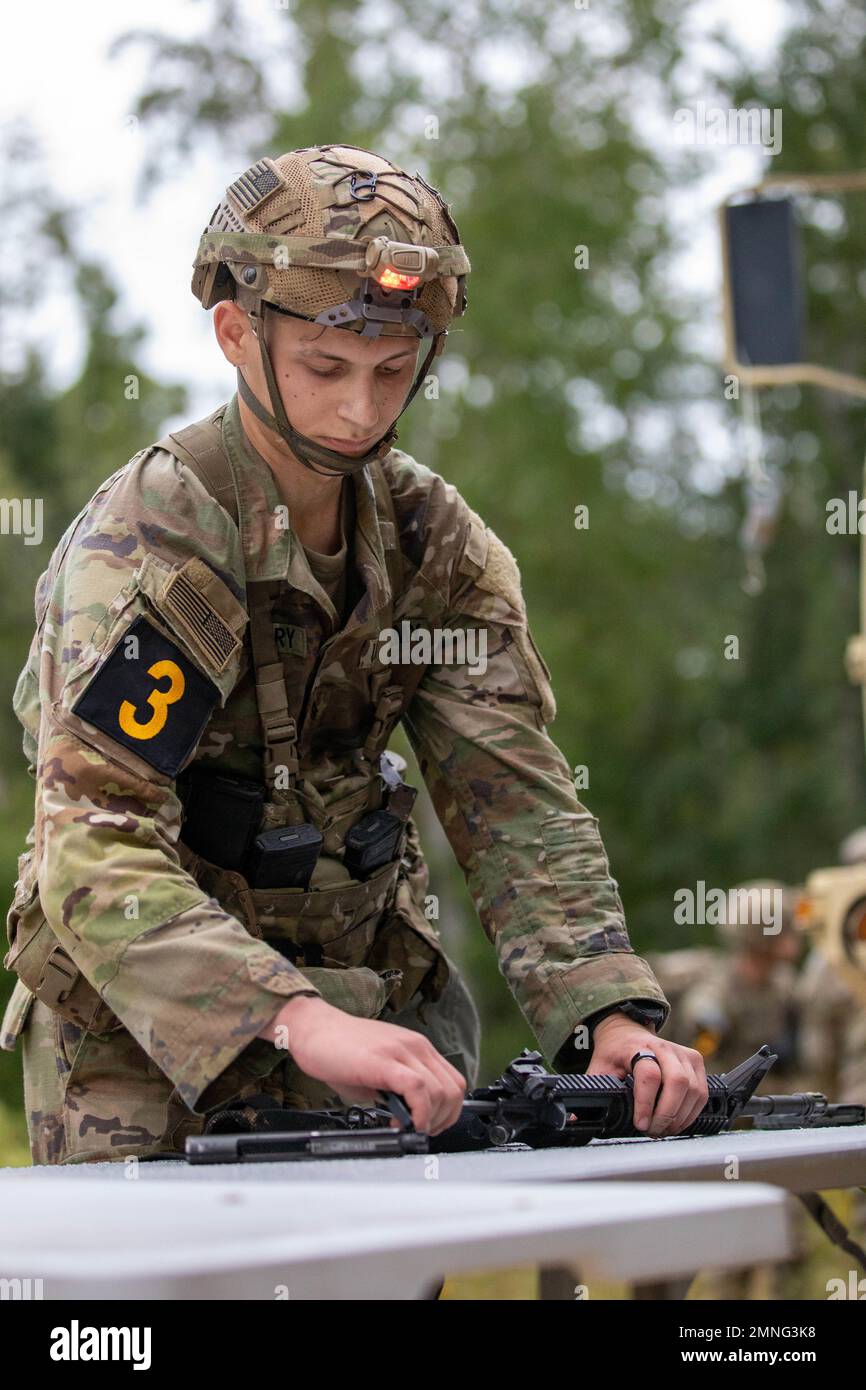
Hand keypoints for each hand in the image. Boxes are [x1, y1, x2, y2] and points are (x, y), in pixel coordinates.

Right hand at [259, 995, 465, 1135]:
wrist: (313, 1028)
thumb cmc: (339, 1050)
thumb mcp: (376, 1072)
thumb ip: (397, 1091)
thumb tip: (408, 1117)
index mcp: (417, 1048)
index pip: (454, 1082)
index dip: (449, 1112)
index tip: (431, 1126)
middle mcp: (415, 1046)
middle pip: (453, 1090)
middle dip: (442, 1121)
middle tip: (420, 1132)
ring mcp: (401, 1051)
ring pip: (440, 1091)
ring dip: (430, 1120)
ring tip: (408, 1129)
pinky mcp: (384, 1060)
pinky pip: (417, 1089)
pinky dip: (418, 1113)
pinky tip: (403, 1124)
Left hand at [587, 1011, 707, 1135]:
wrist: (627, 1031)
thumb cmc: (614, 1053)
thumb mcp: (598, 1068)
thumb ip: (591, 1092)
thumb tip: (574, 1119)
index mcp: (636, 1047)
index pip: (649, 1074)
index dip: (646, 1102)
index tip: (641, 1123)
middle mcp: (664, 1047)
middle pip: (677, 1082)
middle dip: (667, 1113)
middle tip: (653, 1130)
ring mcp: (682, 1053)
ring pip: (693, 1089)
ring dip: (680, 1116)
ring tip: (663, 1129)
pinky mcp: (695, 1061)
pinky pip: (701, 1092)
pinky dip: (691, 1112)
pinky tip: (676, 1121)